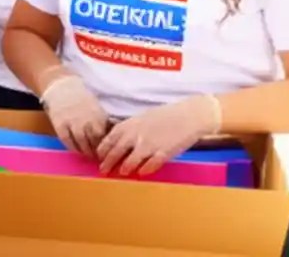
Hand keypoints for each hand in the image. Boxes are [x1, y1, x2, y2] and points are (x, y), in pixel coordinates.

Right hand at [38, 68, 110, 157]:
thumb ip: (103, 121)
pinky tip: (76, 150)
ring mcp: (72, 122)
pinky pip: (66, 140)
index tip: (108, 152)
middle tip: (98, 158)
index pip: (104, 135)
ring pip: (81, 143)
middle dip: (96, 151)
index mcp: (97, 115)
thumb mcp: (96, 107)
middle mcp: (86, 120)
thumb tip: (112, 134)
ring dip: (85, 152)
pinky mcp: (60, 124)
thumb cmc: (81, 98)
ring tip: (88, 156)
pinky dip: (72, 148)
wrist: (62, 87)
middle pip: (94, 141)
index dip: (106, 146)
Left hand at [97, 94, 221, 176]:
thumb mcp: (143, 117)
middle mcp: (136, 135)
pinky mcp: (163, 153)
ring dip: (124, 168)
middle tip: (102, 171)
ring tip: (121, 173)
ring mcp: (149, 145)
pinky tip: (141, 173)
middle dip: (107, 163)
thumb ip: (131, 128)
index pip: (109, 139)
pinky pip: (150, 166)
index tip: (98, 156)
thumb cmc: (166, 115)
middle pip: (116, 152)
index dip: (102, 149)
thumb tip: (120, 140)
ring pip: (130, 161)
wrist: (189, 115)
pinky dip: (144, 170)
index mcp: (130, 125)